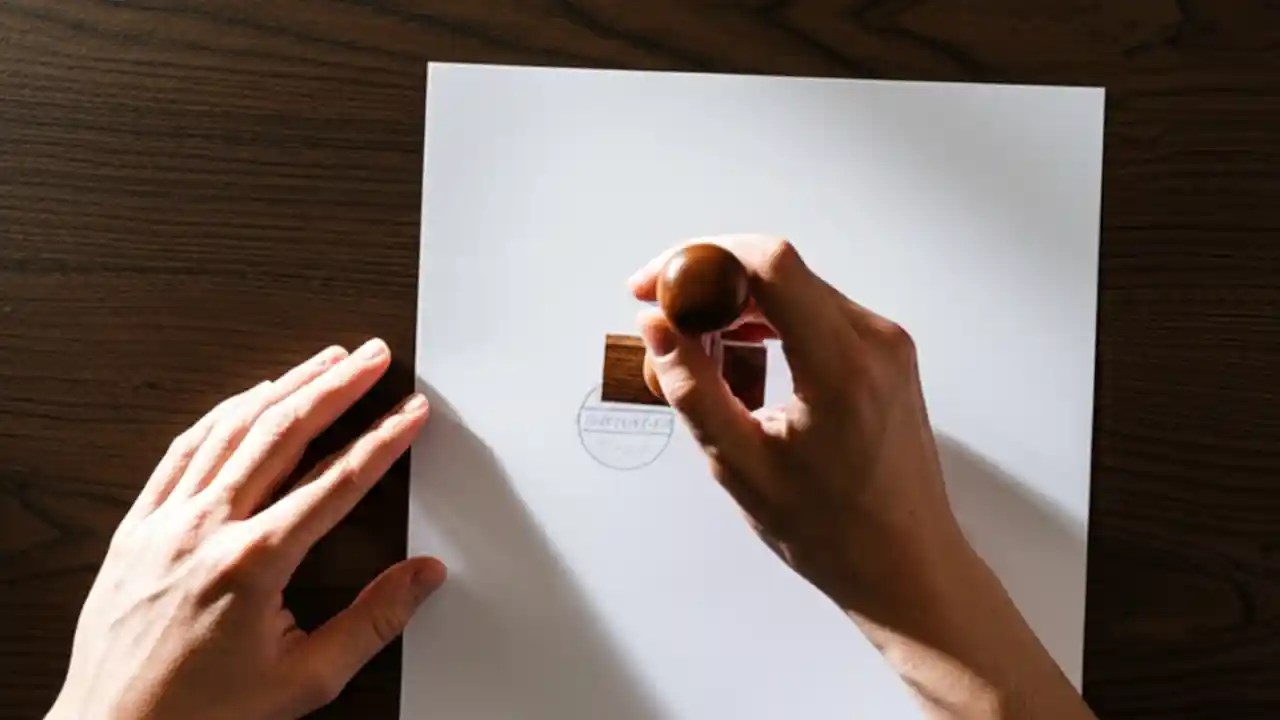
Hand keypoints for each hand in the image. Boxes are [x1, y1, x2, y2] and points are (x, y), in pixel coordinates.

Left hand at [48, 340, 443, 719]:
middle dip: (337, 386)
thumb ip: (373, 621)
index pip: (337, 481)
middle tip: (372, 357)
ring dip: (285, 385)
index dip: (383, 439)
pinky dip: (221, 414)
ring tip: (323, 359)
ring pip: (233, 429)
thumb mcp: (305, 679)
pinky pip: (182, 449)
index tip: (411, 413)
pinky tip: (248, 397)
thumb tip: (424, 576)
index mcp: (253, 564)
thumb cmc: (203, 715)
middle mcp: (206, 529)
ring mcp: (165, 521)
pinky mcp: (136, 525)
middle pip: (284, 433)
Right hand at [630, 236, 1093, 718]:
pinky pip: (817, 314)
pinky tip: (739, 360)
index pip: (771, 265)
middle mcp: (874, 340)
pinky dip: (770, 324)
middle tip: (663, 320)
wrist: (907, 566)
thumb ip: (693, 388)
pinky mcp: (886, 356)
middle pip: (780, 271)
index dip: (702, 257)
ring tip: (696, 352)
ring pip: (796, 290)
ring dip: (738, 306)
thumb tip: (654, 326)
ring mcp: (886, 345)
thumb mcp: (740, 466)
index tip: (655, 283)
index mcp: (842, 365)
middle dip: (710, 283)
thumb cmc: (832, 531)